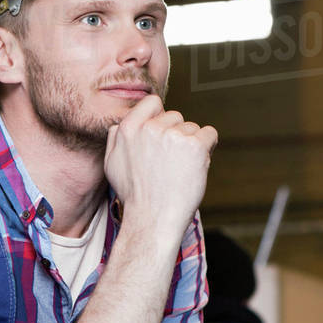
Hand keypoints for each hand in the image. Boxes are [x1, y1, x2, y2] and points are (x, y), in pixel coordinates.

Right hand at [103, 94, 216, 237]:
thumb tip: (122, 125)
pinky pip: (210, 134)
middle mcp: (150, 128)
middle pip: (175, 117)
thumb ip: (116, 138)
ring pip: (192, 128)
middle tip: (171, 161)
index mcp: (128, 129)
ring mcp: (173, 136)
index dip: (161, 117)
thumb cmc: (134, 196)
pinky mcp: (194, 146)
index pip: (153, 102)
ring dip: (191, 144)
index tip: (163, 134)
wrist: (153, 220)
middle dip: (177, 134)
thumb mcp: (111, 163)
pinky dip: (208, 147)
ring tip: (181, 169)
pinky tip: (197, 164)